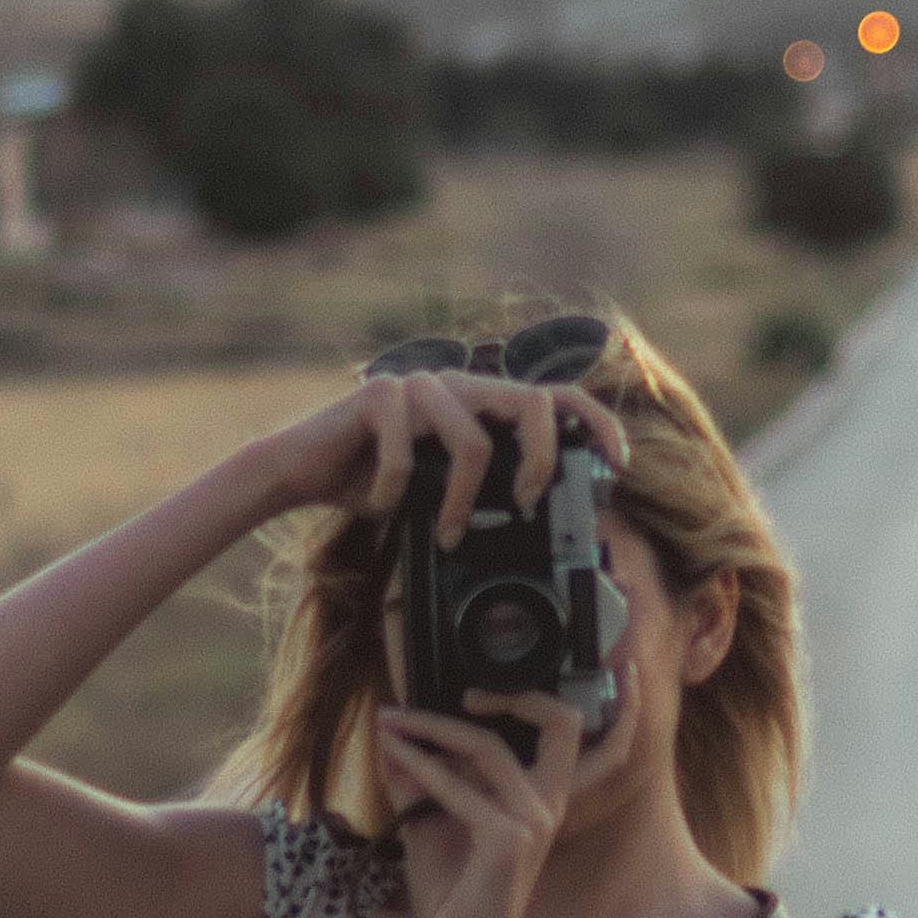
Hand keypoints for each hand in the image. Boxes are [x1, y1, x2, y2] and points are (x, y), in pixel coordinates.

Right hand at [276, 361, 627, 548]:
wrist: (302, 471)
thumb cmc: (375, 481)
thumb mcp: (440, 490)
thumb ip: (483, 489)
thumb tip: (536, 517)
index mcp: (478, 404)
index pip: (552, 398)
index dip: (594, 422)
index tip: (615, 463)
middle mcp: (457, 384)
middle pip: (531, 403)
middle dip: (540, 460)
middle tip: (528, 504)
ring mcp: (419, 384)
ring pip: (472, 442)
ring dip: (459, 502)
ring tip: (446, 533)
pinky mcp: (380, 394)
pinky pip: (408, 454)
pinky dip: (397, 492)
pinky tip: (383, 503)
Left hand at [371, 689, 583, 917]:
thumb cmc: (455, 895)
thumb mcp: (433, 826)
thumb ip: (419, 783)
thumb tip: (392, 739)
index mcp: (545, 800)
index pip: (585, 739)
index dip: (577, 701)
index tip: (516, 680)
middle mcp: (549, 805)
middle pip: (561, 724)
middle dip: (517, 693)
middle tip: (463, 690)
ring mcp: (533, 821)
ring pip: (487, 746)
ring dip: (432, 727)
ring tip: (392, 721)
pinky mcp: (506, 839)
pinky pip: (457, 786)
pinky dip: (418, 766)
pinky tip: (392, 754)